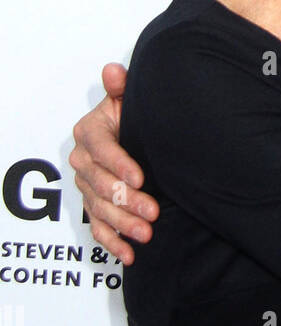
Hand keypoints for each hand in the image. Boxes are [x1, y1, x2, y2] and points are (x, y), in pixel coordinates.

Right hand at [69, 63, 157, 265]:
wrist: (140, 135)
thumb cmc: (136, 116)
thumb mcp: (130, 100)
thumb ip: (121, 88)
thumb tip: (114, 71)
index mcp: (90, 132)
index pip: (100, 148)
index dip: (118, 164)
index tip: (139, 177)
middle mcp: (83, 160)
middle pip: (98, 183)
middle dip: (125, 199)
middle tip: (152, 211)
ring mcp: (87, 185)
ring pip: (99, 209)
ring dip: (122, 224)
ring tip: (146, 234)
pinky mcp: (95, 206)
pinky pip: (98, 229)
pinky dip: (113, 243)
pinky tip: (130, 255)